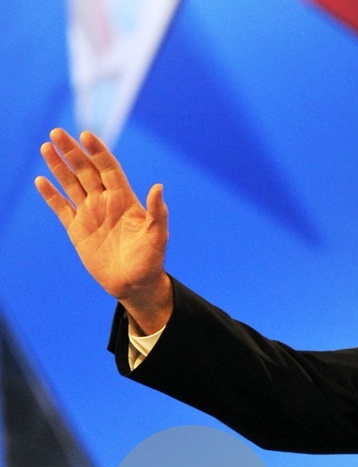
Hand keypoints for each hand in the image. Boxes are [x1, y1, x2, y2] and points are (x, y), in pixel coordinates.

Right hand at [36, 128, 172, 333]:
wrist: (135, 285)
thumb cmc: (150, 261)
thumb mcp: (157, 237)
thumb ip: (157, 213)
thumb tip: (158, 187)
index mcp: (125, 200)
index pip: (109, 169)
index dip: (98, 152)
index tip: (86, 135)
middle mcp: (105, 203)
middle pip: (86, 171)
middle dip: (73, 152)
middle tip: (58, 132)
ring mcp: (90, 214)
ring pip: (71, 184)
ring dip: (59, 166)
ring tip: (46, 147)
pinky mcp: (77, 230)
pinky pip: (61, 208)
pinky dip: (51, 195)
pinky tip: (41, 180)